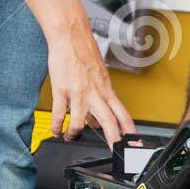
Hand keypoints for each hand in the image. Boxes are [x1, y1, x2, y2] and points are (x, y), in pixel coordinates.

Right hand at [46, 18, 137, 144]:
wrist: (70, 34)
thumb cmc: (83, 51)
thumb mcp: (98, 75)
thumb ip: (99, 96)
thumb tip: (95, 117)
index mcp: (107, 89)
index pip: (123, 115)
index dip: (130, 132)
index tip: (134, 144)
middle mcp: (96, 93)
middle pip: (110, 122)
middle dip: (114, 141)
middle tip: (116, 154)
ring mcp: (79, 93)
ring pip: (81, 122)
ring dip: (75, 134)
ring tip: (70, 137)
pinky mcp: (62, 90)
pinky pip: (59, 114)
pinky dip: (57, 126)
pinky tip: (56, 130)